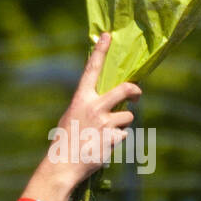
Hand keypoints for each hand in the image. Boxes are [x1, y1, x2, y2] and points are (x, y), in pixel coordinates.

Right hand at [34, 32, 141, 195]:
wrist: (63, 165)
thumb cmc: (65, 141)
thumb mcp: (71, 116)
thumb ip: (85, 105)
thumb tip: (102, 100)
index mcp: (81, 98)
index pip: (92, 70)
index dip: (101, 51)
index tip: (108, 36)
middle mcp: (94, 107)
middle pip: (124, 90)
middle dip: (135, 91)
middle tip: (137, 94)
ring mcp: (105, 122)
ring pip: (127, 117)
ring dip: (122, 125)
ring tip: (106, 134)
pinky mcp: (113, 138)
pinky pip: (123, 136)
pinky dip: (116, 141)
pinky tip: (103, 146)